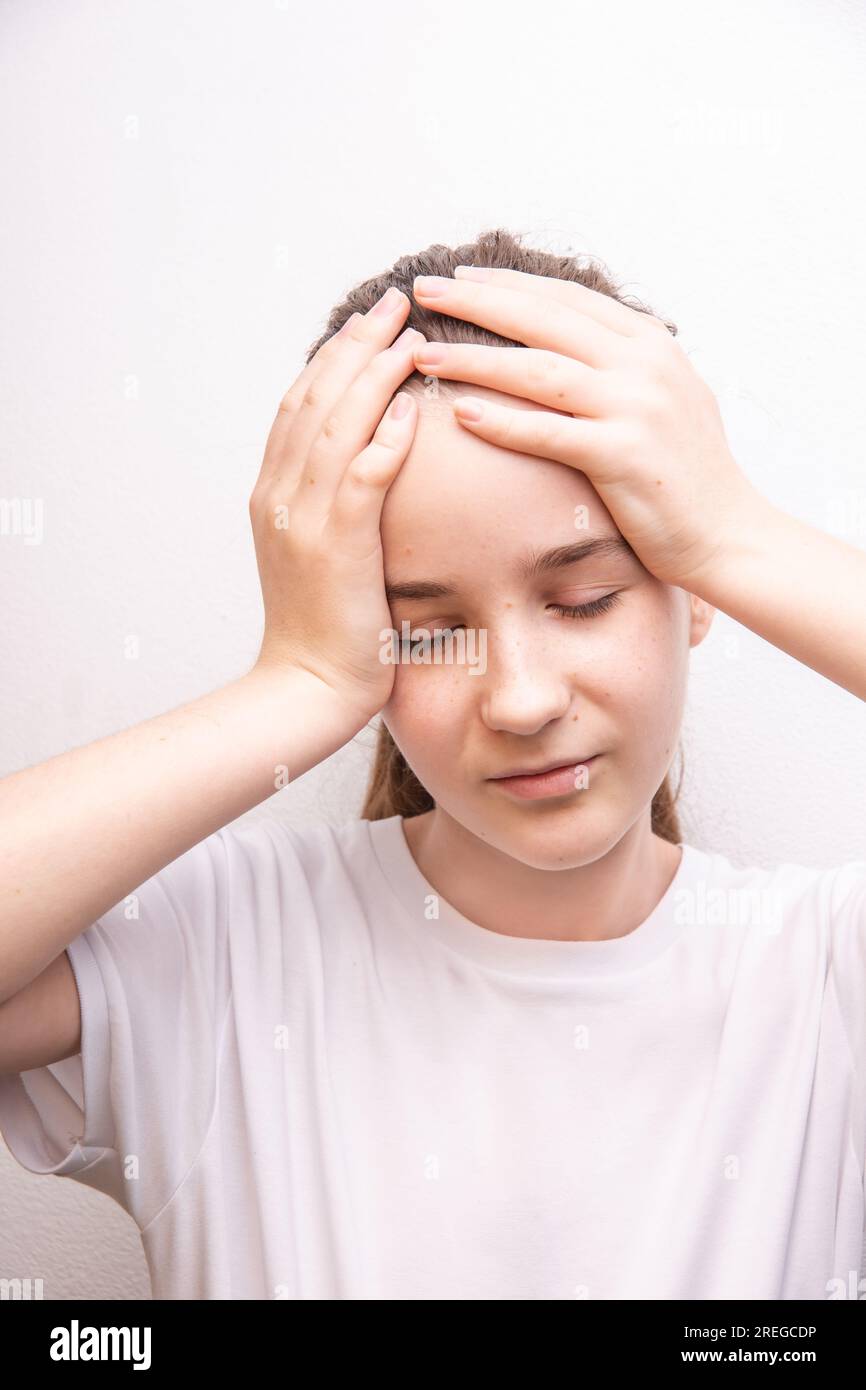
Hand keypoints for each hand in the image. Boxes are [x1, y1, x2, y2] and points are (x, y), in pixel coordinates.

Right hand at [249, 289, 423, 720]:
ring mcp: (302, 519)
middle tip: (394, 300)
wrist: (305, 691)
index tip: (369, 322)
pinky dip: (384, 437)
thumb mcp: (324, 558)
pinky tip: (412, 405)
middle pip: (315, 398)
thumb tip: (374, 471)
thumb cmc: (329, 633)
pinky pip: (361, 477)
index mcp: (275, 494)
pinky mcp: (334, 547)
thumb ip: (339, 508)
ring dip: (373, 372)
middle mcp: (280, 495)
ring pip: (335, 425)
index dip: (335, 357)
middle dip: (355, 344)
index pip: (302, 406)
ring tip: (409, 332)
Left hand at [411, 266, 763, 589]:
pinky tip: (460, 414)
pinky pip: (549, 432)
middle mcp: (644, 364)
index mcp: (651, 344)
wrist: (728, 534)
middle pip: (545, 319)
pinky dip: (502, 422)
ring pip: (538, 371)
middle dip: (479, 300)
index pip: (568, 299)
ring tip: (424, 355)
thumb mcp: (664, 400)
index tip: (461, 276)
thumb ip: (623, 367)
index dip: (510, 284)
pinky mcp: (624, 454)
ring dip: (475, 359)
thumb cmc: (686, 476)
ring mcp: (636, 406)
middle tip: (427, 289)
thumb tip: (576, 345)